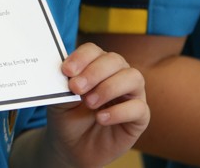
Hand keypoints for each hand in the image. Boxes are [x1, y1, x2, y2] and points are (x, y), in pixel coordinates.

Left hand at [47, 42, 148, 167]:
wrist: (72, 148)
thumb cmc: (68, 118)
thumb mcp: (59, 101)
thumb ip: (63, 86)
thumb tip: (67, 75)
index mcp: (96, 65)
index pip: (94, 51)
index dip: (82, 57)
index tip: (67, 71)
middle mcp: (117, 75)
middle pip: (115, 60)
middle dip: (95, 72)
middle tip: (77, 88)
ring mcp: (131, 95)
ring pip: (133, 77)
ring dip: (109, 88)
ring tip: (90, 103)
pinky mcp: (139, 117)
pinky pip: (138, 107)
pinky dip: (119, 112)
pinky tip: (101, 119)